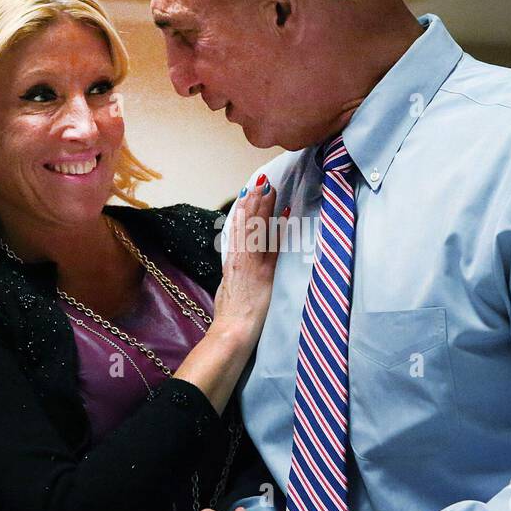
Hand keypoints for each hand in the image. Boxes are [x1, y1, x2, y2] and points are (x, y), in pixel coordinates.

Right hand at [212, 175, 283, 347]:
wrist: (231, 330)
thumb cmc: (228, 315)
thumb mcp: (225, 288)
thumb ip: (231, 273)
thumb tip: (233, 265)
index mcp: (231, 261)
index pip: (237, 228)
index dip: (243, 208)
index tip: (248, 192)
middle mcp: (240, 258)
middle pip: (246, 222)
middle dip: (254, 199)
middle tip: (261, 180)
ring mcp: (252, 263)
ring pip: (257, 228)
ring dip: (264, 206)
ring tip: (270, 187)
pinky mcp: (263, 272)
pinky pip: (272, 245)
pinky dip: (278, 227)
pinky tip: (285, 213)